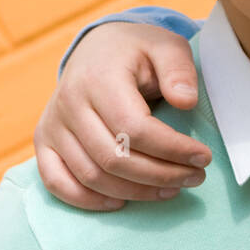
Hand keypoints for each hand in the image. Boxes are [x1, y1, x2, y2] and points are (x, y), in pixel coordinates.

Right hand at [33, 22, 211, 210]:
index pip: (135, 128)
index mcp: (98, 78)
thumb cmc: (138, 49)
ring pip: (91, 175)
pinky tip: (122, 203)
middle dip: (161, 175)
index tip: (203, 157)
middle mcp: (68, 103)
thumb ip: (179, 70)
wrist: (98, 47)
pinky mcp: (45, 141)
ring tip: (172, 189)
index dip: (172, 149)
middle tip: (196, 177)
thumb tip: (186, 101)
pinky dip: (87, 200)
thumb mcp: (166, 46)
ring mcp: (52, 125)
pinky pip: (56, 182)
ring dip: (135, 192)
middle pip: (115, 158)